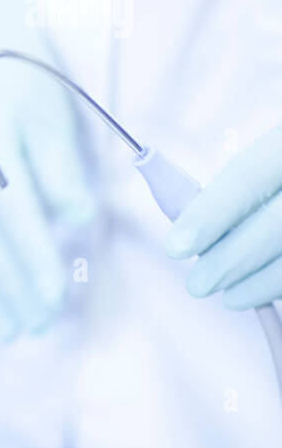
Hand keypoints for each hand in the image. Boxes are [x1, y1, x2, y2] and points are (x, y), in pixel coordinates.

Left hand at [166, 124, 281, 308]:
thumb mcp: (276, 151)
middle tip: (199, 284)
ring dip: (265, 281)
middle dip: (234, 258)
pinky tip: (268, 291)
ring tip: (231, 296)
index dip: (211, 213)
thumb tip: (193, 226)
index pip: (250, 174)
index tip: (176, 246)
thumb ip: (249, 182)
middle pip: (280, 222)